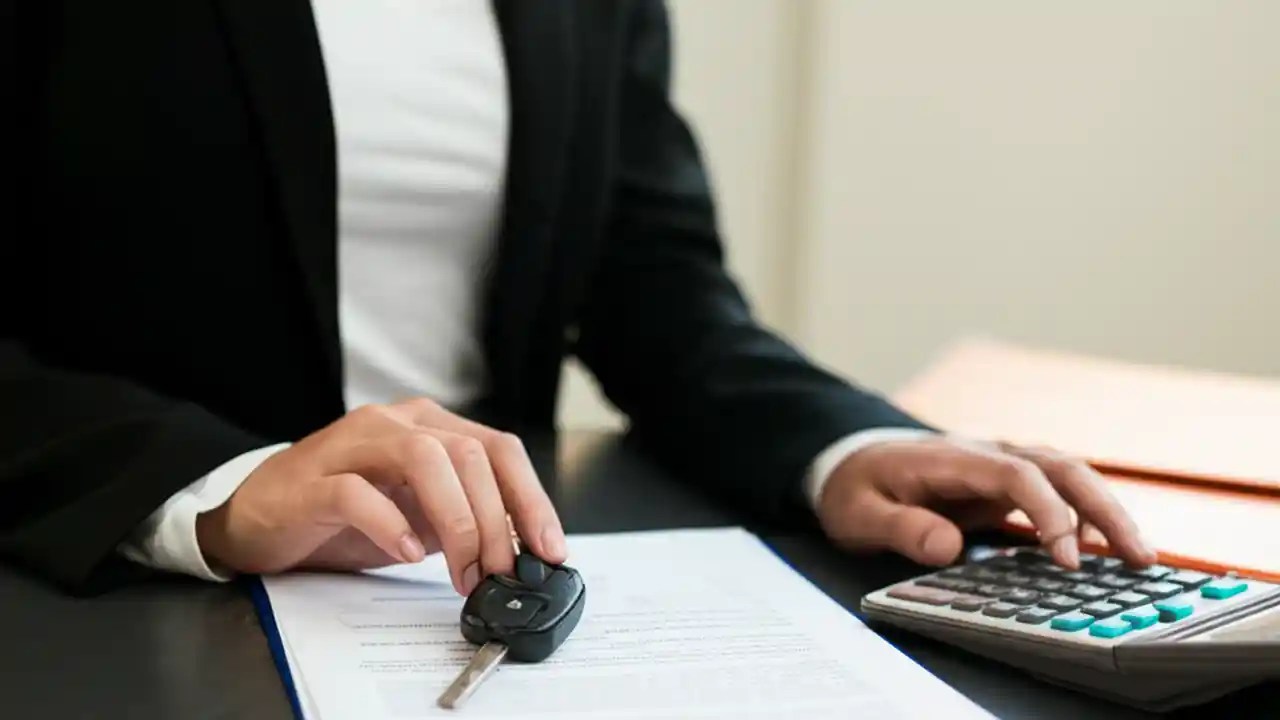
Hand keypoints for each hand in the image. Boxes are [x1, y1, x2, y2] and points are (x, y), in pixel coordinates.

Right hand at [195, 399, 566, 594]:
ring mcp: (351, 444)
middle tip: (500, 574)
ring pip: (424, 459)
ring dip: (456, 521)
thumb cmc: (342, 515)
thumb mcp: (418, 517)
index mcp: (429, 426)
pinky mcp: (312, 479)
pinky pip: (357, 491)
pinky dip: (390, 523)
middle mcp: (396, 423)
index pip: (499, 449)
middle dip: (495, 522)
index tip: (550, 550)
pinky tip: (406, 555)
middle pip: (469, 455)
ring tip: (463, 571)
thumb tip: (519, 554)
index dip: (532, 498)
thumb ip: (464, 522)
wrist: (258, 516)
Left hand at [816, 436, 1156, 568]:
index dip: (1049, 513)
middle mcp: (987, 453)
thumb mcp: (860, 513)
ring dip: (1105, 511)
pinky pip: (1057, 492)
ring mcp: (1001, 466)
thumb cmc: (856, 487)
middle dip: (1104, 509)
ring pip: (1068, 476)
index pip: (1018, 475)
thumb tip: (947, 547)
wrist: (851, 462)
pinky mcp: (1006, 484)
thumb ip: (901, 527)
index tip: (1067, 558)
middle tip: (1137, 556)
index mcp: (954, 457)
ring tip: (1139, 557)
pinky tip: (1103, 549)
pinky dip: (1086, 516)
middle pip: (1060, 467)